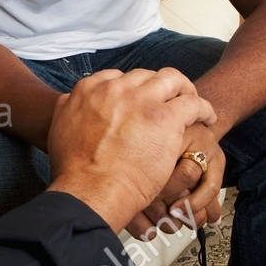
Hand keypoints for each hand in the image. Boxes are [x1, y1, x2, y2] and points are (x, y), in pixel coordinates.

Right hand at [46, 68, 213, 233]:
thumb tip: (71, 100)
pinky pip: (193, 103)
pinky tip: (206, 119)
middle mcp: (117, 88)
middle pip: (147, 76)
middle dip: (160, 88)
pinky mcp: (166, 117)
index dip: (134, 89)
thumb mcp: (59, 127)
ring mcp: (143, 100)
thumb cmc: (75, 170)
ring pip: (173, 80)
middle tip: (169, 102)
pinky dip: (203, 108)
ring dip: (184, 89)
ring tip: (192, 103)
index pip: (120, 77)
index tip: (142, 102)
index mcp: (91, 88)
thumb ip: (68, 108)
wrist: (90, 190)